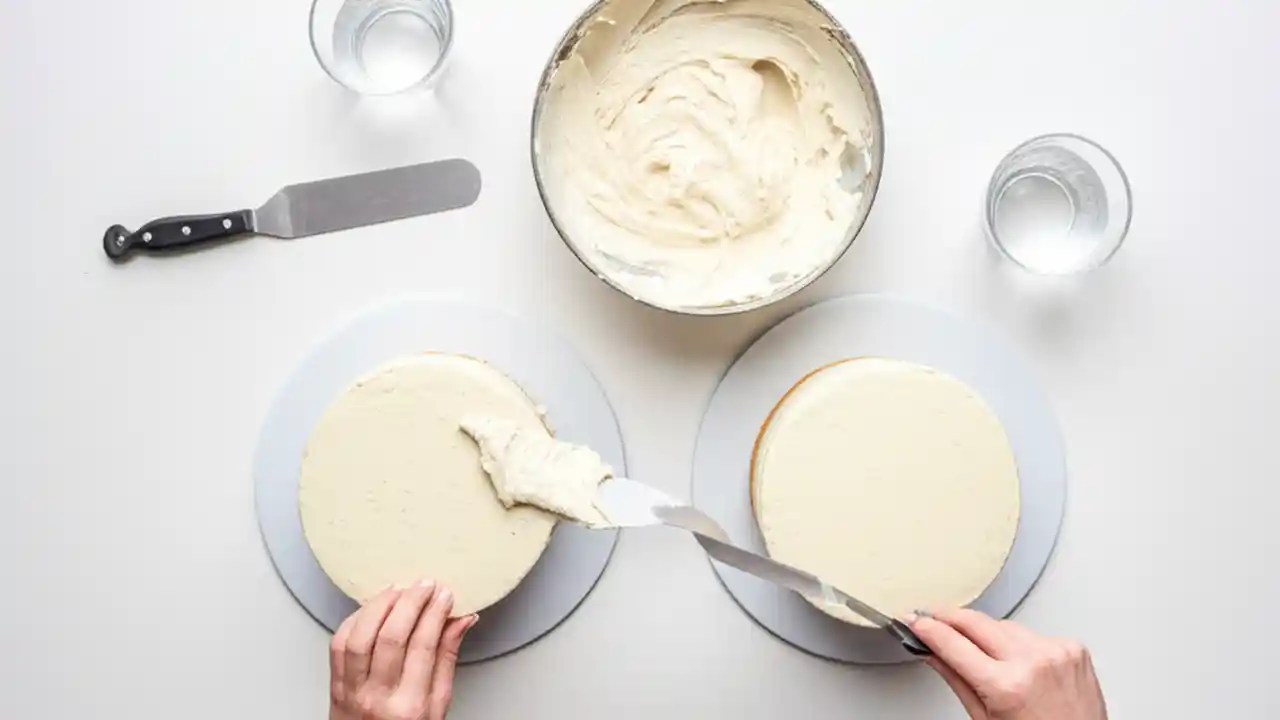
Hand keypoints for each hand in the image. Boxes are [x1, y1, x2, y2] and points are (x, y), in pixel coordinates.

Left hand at [329, 581, 477, 719]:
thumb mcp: (437, 706)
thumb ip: (447, 660)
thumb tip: (462, 619)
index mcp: (410, 706)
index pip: (423, 646)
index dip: (435, 613)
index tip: (445, 595)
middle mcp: (377, 697)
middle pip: (391, 636)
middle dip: (411, 602)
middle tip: (425, 585)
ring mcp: (351, 691)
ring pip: (360, 635)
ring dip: (380, 605)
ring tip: (398, 589)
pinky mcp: (334, 685)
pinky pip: (339, 643)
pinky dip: (355, 619)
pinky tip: (372, 609)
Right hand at [911, 609, 1105, 719]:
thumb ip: (957, 680)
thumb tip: (933, 653)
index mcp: (1007, 687)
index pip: (953, 643)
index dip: (928, 629)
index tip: (915, 621)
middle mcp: (1033, 663)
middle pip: (977, 622)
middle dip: (949, 617)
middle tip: (931, 617)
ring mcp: (1056, 651)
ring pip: (1004, 625)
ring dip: (986, 633)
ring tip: (980, 651)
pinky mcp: (1073, 648)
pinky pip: (1033, 634)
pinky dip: (1021, 643)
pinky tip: (1019, 661)